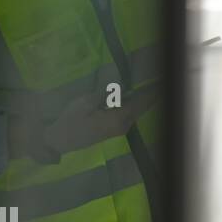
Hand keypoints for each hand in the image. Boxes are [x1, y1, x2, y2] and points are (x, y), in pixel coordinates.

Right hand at [38, 83, 160, 157]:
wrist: (60, 140)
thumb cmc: (70, 121)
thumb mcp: (85, 103)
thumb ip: (105, 94)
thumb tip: (122, 86)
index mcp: (118, 119)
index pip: (141, 102)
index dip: (152, 91)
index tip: (161, 81)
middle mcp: (124, 125)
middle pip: (142, 107)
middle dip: (151, 94)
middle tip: (158, 80)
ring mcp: (121, 129)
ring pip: (137, 111)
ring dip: (143, 99)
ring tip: (150, 85)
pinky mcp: (116, 129)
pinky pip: (131, 114)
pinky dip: (135, 104)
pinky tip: (134, 95)